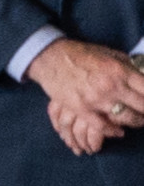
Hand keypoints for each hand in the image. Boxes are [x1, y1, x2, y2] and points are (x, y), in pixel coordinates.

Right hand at [28, 41, 143, 155]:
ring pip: (126, 118)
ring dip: (135, 122)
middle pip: (141, 106)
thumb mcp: (109, 53)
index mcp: (120, 70)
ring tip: (137, 122)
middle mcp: (110, 85)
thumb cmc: (82, 54)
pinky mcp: (80, 108)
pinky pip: (102, 126)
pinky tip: (118, 132)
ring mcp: (95, 98)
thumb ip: (128, 66)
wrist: (50, 57)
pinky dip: (113, 131)